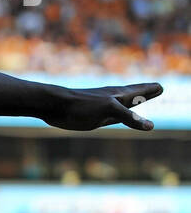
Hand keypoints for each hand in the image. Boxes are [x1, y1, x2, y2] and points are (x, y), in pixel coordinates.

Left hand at [45, 83, 162, 131]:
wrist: (52, 106)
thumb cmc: (80, 105)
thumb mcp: (108, 110)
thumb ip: (129, 116)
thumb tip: (150, 126)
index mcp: (119, 95)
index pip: (141, 91)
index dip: (151, 89)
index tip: (161, 87)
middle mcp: (112, 99)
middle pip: (134, 95)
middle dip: (146, 93)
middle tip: (157, 88)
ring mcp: (102, 107)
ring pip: (122, 105)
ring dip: (133, 102)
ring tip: (140, 99)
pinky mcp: (92, 116)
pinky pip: (111, 115)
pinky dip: (118, 115)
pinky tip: (116, 117)